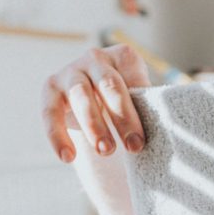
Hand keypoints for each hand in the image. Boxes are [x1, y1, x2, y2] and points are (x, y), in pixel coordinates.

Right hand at [41, 44, 150, 163]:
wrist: (94, 109)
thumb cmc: (123, 105)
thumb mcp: (137, 102)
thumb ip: (145, 107)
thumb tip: (163, 128)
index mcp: (123, 57)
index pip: (132, 80)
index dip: (137, 112)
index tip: (141, 142)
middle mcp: (95, 58)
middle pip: (109, 85)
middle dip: (122, 118)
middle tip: (133, 147)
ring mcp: (71, 71)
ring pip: (81, 96)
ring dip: (94, 125)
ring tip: (106, 151)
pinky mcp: (50, 88)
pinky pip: (50, 112)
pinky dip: (58, 136)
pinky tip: (68, 157)